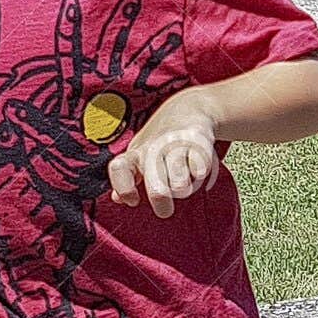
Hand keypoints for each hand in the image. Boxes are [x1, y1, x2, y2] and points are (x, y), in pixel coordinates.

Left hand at [106, 92, 220, 218]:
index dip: (125, 189)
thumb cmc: (161, 142)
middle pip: (157, 187)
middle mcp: (154, 148)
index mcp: (135, 154)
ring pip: (180, 182)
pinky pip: (200, 169)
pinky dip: (199, 173)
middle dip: (162, 203)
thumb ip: (127, 178)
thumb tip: (117, 198)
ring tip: (184, 186)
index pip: (120, 170)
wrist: (189, 108)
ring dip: (183, 189)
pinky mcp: (199, 140)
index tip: (134, 201)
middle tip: (166, 210)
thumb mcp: (139, 157)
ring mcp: (176, 144)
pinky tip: (197, 169)